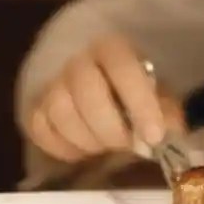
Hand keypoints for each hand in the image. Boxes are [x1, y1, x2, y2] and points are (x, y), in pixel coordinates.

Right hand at [25, 35, 185, 162]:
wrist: (105, 99)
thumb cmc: (136, 99)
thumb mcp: (160, 103)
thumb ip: (166, 117)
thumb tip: (165, 136)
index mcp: (113, 51)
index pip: (121, 65)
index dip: (138, 101)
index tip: (153, 136)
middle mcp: (79, 62)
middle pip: (85, 88)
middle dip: (108, 126)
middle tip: (126, 145)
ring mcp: (54, 85)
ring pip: (58, 110)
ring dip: (85, 139)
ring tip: (104, 147)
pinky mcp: (37, 109)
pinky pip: (39, 128)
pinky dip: (62, 147)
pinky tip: (82, 152)